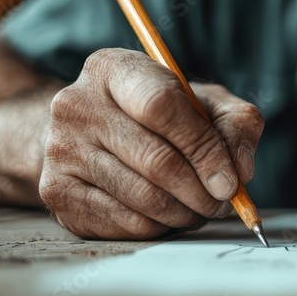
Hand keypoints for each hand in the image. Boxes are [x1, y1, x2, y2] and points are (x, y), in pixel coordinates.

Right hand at [39, 48, 264, 238]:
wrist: (89, 137)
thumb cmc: (160, 117)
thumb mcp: (205, 103)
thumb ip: (236, 123)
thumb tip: (239, 170)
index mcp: (113, 68)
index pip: (162, 106)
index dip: (203, 148)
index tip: (229, 181)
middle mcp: (77, 104)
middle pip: (155, 159)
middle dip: (201, 191)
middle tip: (222, 203)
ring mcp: (60, 149)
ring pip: (142, 197)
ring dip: (184, 213)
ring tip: (200, 210)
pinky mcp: (56, 191)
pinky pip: (123, 222)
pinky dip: (159, 227)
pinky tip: (169, 217)